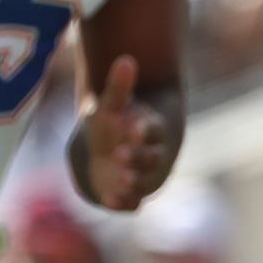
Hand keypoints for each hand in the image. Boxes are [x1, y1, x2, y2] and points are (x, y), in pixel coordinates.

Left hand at [76, 56, 172, 211]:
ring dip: (134, 182)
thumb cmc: (114, 126)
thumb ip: (119, 87)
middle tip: (119, 155)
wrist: (111, 154)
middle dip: (137, 158)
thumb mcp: (112, 106)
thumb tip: (126, 60)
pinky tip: (108, 199)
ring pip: (145, 182)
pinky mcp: (133, 195)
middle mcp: (152, 156)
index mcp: (151, 131)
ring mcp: (143, 177)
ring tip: (119, 180)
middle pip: (151, 159)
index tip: (131, 127)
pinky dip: (123, 202)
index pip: (154, 131)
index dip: (144, 131)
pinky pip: (133, 203)